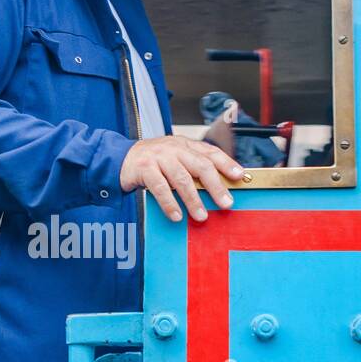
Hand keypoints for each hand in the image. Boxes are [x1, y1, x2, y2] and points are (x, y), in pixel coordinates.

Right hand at [119, 135, 243, 222]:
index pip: (210, 152)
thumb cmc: (153, 162)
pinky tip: (177, 216)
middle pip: (200, 165)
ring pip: (181, 179)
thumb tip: (218, 188)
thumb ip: (193, 168)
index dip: (227, 163)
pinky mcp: (144, 168)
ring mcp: (158, 157)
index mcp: (185, 145)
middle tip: (225, 203)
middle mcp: (174, 148)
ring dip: (193, 200)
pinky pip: (159, 188)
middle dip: (215, 186)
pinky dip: (169, 204)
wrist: (120, 158)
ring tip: (201, 216)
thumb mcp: (175, 159)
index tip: (240, 176)